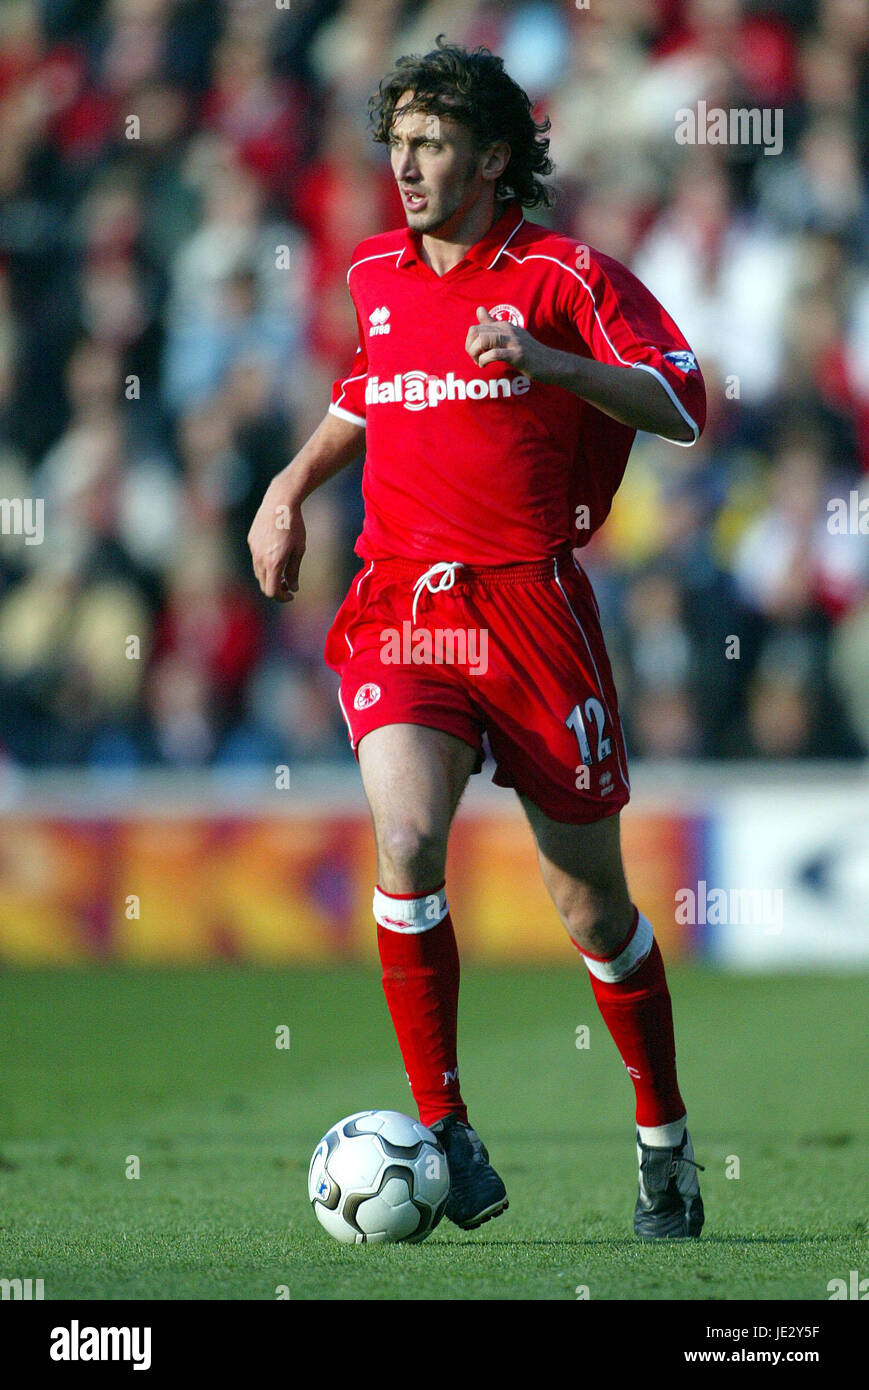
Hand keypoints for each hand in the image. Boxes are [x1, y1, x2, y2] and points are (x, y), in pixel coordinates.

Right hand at [247, 484, 306, 601]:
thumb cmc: (294, 526)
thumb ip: (294, 571)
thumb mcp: (299, 550)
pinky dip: (265, 564)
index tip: (291, 594)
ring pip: (258, 572)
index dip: (281, 597)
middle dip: (276, 588)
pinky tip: (276, 553)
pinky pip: (256, 559)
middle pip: (264, 584)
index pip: (271, 591)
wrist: (280, 502)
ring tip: (282, 571)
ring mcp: (253, 549)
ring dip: (269, 576)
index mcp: (273, 563)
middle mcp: (260, 558)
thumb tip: (293, 588)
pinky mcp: (251, 541)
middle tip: (288, 585)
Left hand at [465, 305, 559, 379]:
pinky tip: (485, 366)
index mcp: (504, 325)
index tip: (476, 352)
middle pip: (476, 331)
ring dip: (475, 353)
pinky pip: (493, 354)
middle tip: (475, 359)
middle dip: (470, 347)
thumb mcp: (511, 335)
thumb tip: (479, 309)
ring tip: (479, 363)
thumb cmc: (530, 352)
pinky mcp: (517, 355)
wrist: (551, 363)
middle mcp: (508, 330)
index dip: (470, 341)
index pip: (477, 326)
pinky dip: (484, 361)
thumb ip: (494, 324)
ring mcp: (513, 342)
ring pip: (482, 340)